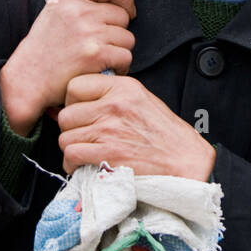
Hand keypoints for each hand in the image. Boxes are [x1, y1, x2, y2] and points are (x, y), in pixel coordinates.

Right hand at [0, 0, 135, 133]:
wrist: (26, 82)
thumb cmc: (43, 51)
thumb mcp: (54, 14)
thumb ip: (80, 4)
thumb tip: (116, 1)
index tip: (128, 11)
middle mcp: (78, 11)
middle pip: (122, 15)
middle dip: (118, 32)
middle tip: (102, 46)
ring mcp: (88, 32)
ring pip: (127, 38)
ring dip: (119, 51)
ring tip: (101, 60)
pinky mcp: (95, 54)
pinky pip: (125, 56)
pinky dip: (120, 67)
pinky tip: (105, 71)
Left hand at [57, 74, 215, 181]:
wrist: (185, 160)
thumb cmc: (164, 133)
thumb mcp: (141, 100)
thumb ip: (113, 95)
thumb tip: (79, 101)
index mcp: (123, 87)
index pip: (75, 85)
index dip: (71, 101)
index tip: (79, 112)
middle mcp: (114, 105)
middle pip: (66, 114)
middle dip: (71, 129)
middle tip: (81, 136)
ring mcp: (109, 129)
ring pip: (65, 137)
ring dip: (71, 148)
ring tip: (83, 152)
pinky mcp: (107, 154)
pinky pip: (71, 155)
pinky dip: (72, 164)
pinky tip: (82, 165)